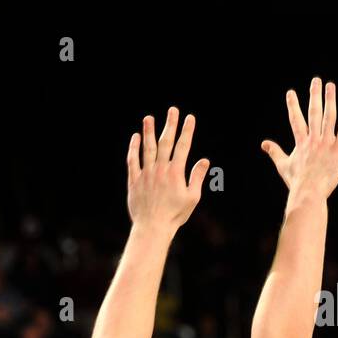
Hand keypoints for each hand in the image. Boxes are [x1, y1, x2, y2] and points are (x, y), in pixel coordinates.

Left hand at [127, 107, 209, 235]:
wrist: (153, 227)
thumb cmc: (175, 215)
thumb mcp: (192, 197)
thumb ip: (197, 177)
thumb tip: (205, 160)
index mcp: (176, 173)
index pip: (183, 146)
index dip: (187, 131)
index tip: (190, 118)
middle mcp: (160, 169)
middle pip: (166, 142)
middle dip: (170, 125)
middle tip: (172, 110)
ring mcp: (146, 173)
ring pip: (147, 148)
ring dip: (149, 132)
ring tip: (149, 118)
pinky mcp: (134, 180)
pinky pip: (133, 160)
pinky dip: (134, 148)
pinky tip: (136, 137)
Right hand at [261, 78, 337, 197]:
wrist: (309, 192)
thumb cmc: (297, 181)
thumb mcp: (283, 165)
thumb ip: (274, 152)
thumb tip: (263, 144)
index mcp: (300, 142)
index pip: (296, 119)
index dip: (293, 105)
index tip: (291, 92)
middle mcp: (313, 139)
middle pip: (313, 112)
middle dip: (314, 95)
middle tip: (316, 80)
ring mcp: (326, 143)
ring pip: (329, 117)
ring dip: (330, 100)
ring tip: (330, 86)